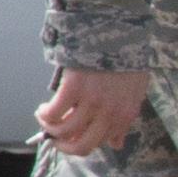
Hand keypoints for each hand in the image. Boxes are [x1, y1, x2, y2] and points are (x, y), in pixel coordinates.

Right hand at [36, 65, 153, 156]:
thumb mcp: (135, 91)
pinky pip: (54, 113)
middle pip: (82, 146)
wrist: (117, 30)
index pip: (102, 143)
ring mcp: (90, 102)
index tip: (73, 137)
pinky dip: (44, 115)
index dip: (84, 142)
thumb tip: (116, 144)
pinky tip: (42, 110)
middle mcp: (108, 113)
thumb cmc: (127, 58)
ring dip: (50, 129)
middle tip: (56, 140)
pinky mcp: (73, 89)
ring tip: (45, 119)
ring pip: (64, 131)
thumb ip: (125, 119)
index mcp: (124, 114)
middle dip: (65, 147)